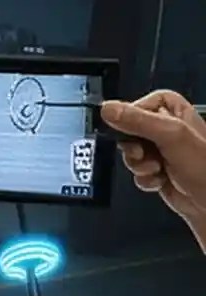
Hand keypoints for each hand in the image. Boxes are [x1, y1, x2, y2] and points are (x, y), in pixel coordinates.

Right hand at [102, 90, 205, 238]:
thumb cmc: (205, 168)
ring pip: (132, 154)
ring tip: (156, 169)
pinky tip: (159, 180)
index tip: (127, 128)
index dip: (131, 118)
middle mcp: (169, 130)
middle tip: (142, 152)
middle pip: (131, 131)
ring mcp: (163, 152)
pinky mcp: (158, 171)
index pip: (141, 104)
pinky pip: (137, 172)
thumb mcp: (170, 136)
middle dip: (133, 148)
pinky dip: (145, 179)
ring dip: (139, 166)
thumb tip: (108, 109)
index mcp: (176, 111)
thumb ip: (138, 120)